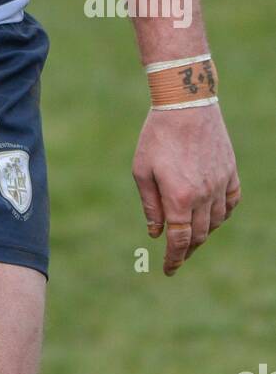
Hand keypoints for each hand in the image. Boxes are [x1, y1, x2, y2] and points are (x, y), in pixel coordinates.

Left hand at [132, 104, 239, 274]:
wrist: (186, 102)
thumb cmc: (157, 134)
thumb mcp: (142, 169)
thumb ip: (150, 204)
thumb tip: (156, 233)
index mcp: (179, 198)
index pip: (180, 241)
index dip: (174, 259)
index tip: (168, 270)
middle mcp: (204, 195)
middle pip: (199, 235)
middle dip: (187, 250)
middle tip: (178, 256)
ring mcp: (220, 184)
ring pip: (216, 222)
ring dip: (203, 233)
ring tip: (191, 235)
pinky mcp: (230, 171)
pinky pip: (231, 202)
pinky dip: (222, 214)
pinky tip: (213, 215)